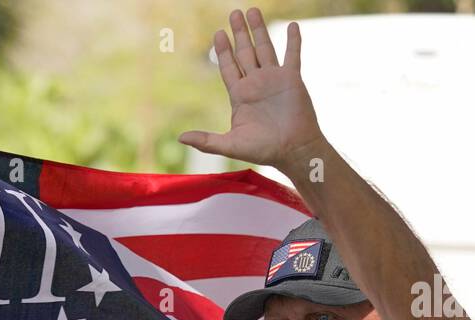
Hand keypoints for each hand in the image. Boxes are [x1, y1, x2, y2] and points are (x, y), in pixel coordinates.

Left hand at [179, 8, 325, 171]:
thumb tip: (181, 138)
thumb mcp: (231, 145)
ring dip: (259, 30)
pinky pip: (293, 55)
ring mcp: (274, 79)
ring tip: (252, 11)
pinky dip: (293, 41)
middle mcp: (256, 84)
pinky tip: (292, 26)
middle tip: (234, 13)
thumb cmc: (264, 150)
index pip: (229, 67)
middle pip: (245, 52)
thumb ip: (206, 140)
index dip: (223, 51)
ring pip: (265, 48)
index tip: (218, 34)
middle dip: (239, 33)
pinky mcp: (292, 79)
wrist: (294, 150)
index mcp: (241, 95)